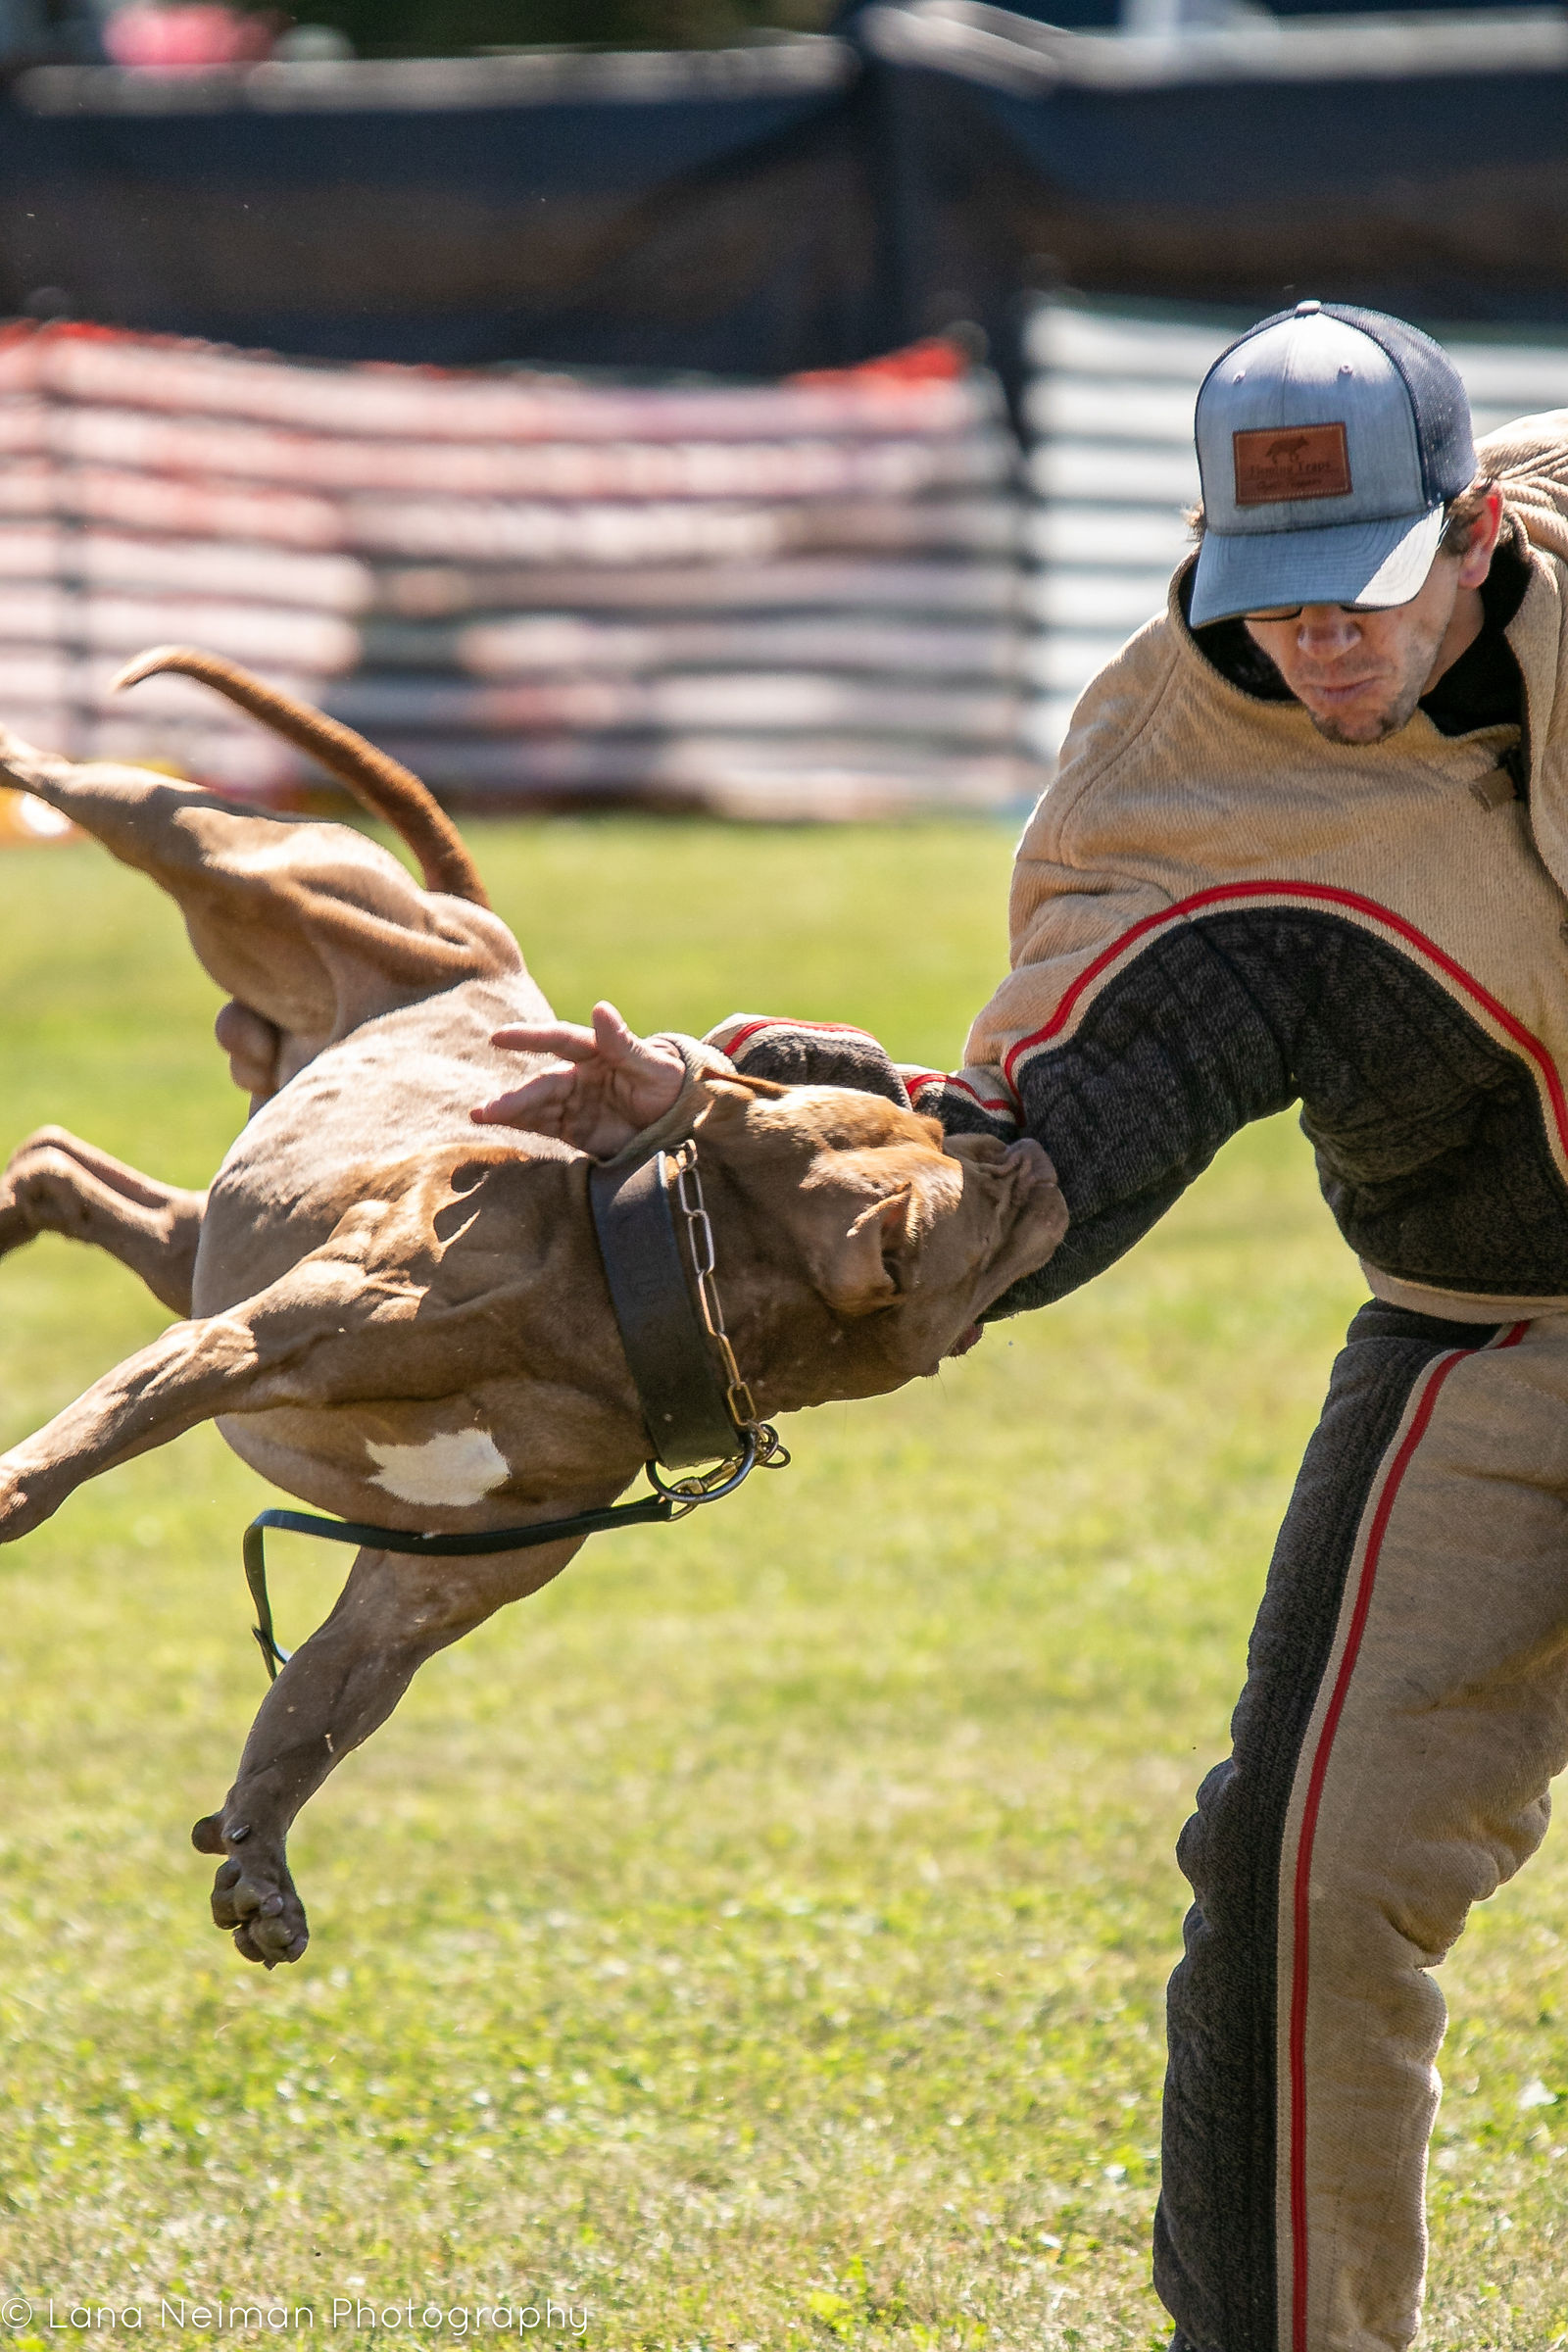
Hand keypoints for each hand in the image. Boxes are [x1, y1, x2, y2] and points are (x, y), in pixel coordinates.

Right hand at [470, 1001, 685, 1157]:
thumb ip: (624, 1043)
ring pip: (536, 1105)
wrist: (682, 1117)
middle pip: (543, 1084)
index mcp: (597, 1051)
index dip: (530, 1038)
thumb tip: (600, 1007)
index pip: (560, 1041)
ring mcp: (575, 1102)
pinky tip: (495, 1123)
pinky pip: (543, 1125)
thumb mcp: (653, 1066)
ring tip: (480, 1115)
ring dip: (509, 1110)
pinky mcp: (575, 1128)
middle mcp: (579, 1075)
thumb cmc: (670, 1083)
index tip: (500, 1037)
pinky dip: (520, 1124)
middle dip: (516, 1096)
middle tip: (487, 1107)